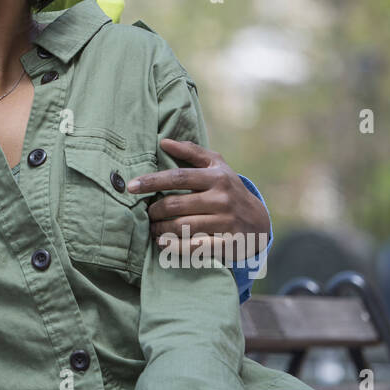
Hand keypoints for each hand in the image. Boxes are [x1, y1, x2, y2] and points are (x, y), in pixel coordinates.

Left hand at [129, 139, 269, 261]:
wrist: (258, 222)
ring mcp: (225, 222)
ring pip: (182, 227)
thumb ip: (191, 152)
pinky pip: (194, 247)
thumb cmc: (228, 189)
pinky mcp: (227, 243)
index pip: (178, 178)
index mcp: (216, 178)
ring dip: (160, 229)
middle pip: (176, 205)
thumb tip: (164, 142)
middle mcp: (221, 199)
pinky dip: (174, 246)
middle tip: (146, 213)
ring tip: (152, 228)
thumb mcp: (217, 166)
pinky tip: (163, 243)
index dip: (152, 181)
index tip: (130, 186)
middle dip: (154, 210)